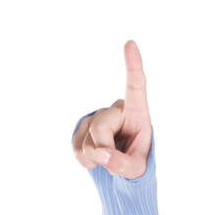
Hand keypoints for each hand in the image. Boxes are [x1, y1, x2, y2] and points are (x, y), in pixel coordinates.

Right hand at [72, 40, 151, 177]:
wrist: (119, 168)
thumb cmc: (136, 163)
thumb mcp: (137, 170)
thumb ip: (123, 165)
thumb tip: (101, 155)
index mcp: (137, 113)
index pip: (135, 87)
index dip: (133, 66)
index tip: (130, 44)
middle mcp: (116, 110)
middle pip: (100, 127)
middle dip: (103, 151)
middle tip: (112, 161)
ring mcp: (97, 116)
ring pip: (88, 141)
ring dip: (96, 159)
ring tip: (108, 158)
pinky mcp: (81, 127)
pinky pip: (76, 147)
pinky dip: (85, 160)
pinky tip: (95, 158)